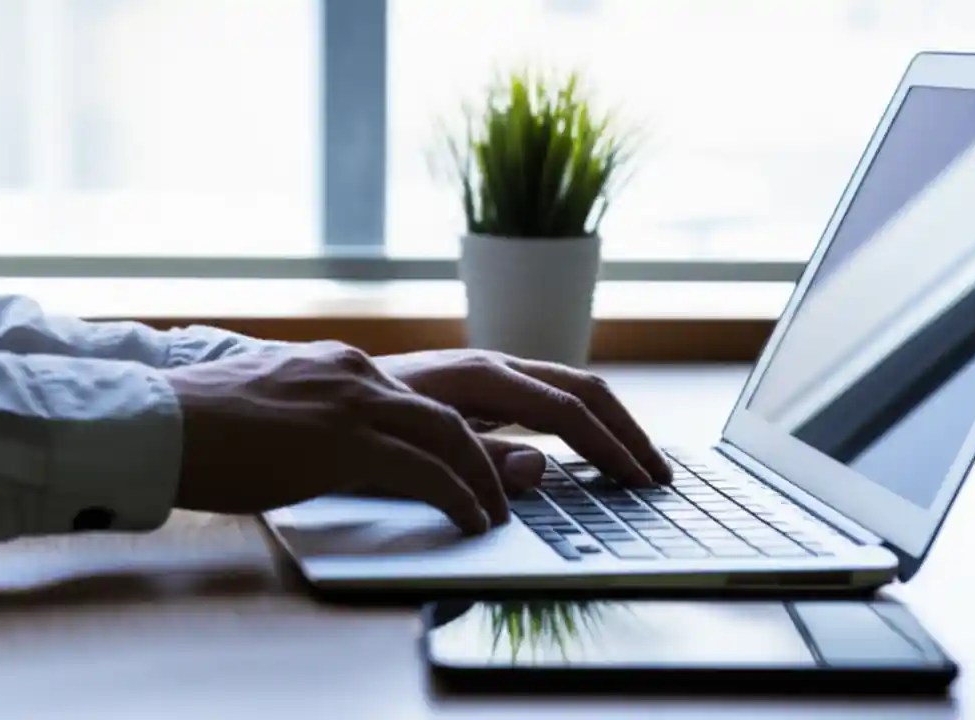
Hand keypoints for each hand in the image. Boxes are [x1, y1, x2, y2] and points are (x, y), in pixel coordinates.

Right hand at [164, 342, 506, 533]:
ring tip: (494, 515)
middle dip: (485, 454)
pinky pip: (426, 472)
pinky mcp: (347, 443)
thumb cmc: (202, 425)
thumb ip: (320, 414)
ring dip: (481, 481)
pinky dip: (458, 498)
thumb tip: (333, 440)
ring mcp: (354, 404)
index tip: (475, 458)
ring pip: (448, 438)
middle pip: (448, 412)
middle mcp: (358, 374)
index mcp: (341, 364)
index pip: (420, 397)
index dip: (458, 431)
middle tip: (504, 490)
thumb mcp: (278, 407)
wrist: (158, 421)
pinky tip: (471, 522)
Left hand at [375, 350, 672, 487]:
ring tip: (640, 464)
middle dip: (626, 431)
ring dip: (611, 426)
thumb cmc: (354, 424)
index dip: (610, 446)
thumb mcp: (406, 449)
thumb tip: (540, 466)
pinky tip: (592, 452)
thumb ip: (474, 458)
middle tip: (660, 475)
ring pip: (572, 390)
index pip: (568, 410)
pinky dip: (585, 423)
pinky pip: (550, 400)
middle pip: (584, 389)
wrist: (314, 395)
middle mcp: (493, 367)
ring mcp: (491, 374)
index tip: (640, 481)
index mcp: (481, 377)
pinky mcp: (484, 389)